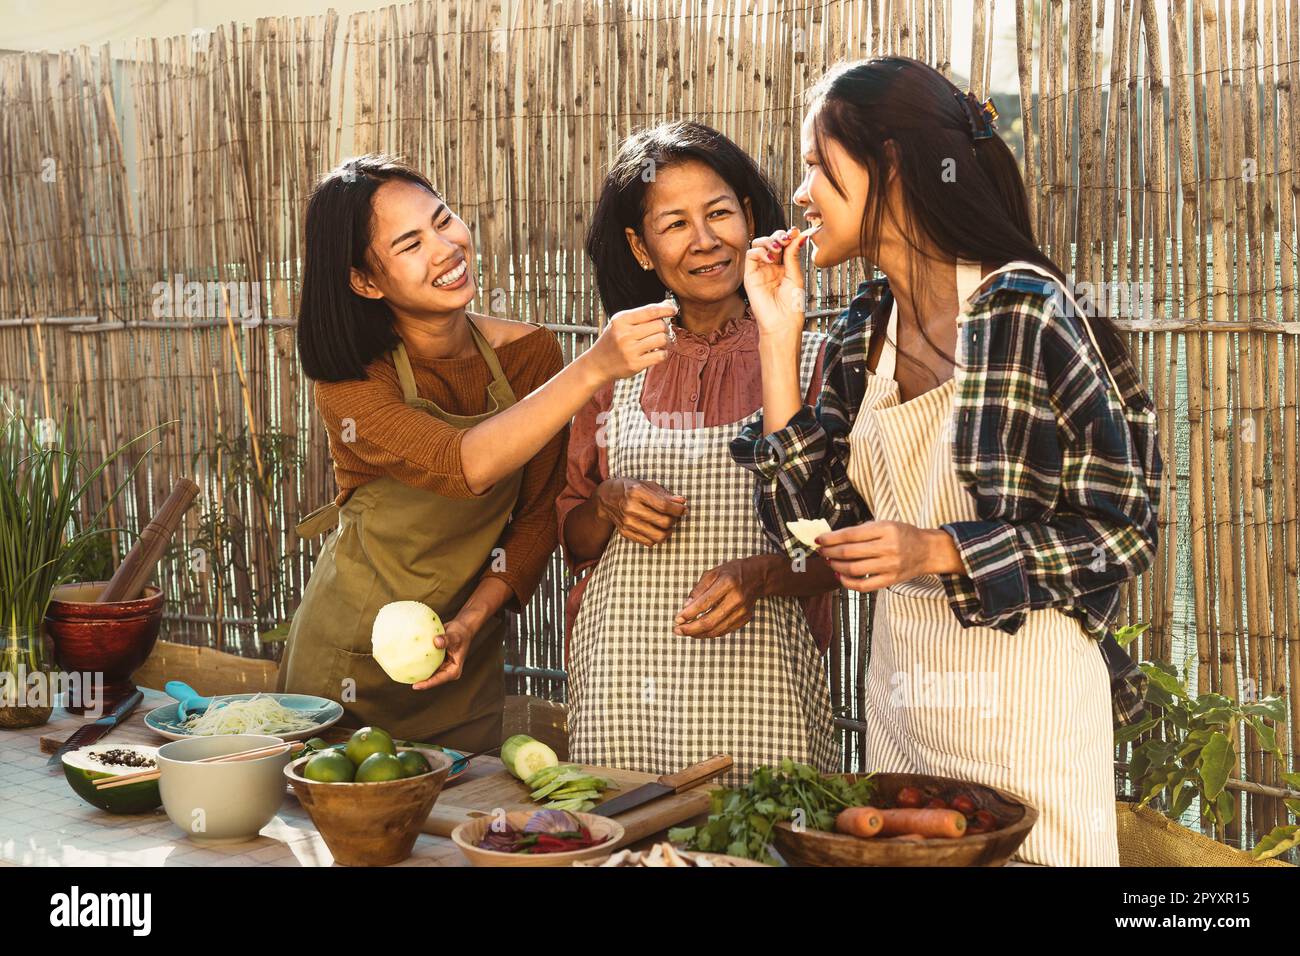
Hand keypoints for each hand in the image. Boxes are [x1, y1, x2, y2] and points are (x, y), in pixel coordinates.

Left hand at [412, 616, 475, 689]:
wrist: (460, 628)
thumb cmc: (460, 633)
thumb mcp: (455, 637)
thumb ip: (446, 640)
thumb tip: (436, 642)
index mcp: (453, 670)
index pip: (439, 679)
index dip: (427, 684)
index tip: (415, 686)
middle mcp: (447, 671)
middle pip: (432, 679)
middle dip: (420, 681)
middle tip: (406, 680)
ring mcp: (441, 666)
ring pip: (428, 673)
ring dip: (418, 673)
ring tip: (403, 674)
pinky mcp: (436, 661)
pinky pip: (426, 664)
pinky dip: (418, 663)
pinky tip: (407, 662)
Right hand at [584, 302, 675, 383]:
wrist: (597, 364)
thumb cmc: (612, 340)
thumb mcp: (621, 323)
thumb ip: (642, 314)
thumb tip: (668, 304)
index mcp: (621, 320)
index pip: (650, 311)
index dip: (665, 309)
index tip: (673, 309)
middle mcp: (625, 334)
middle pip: (659, 325)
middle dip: (665, 327)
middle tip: (662, 331)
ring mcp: (630, 350)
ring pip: (661, 339)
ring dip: (666, 340)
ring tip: (661, 342)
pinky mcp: (635, 364)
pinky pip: (660, 356)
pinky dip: (663, 353)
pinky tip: (658, 353)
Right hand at [595, 478, 686, 546]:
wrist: (607, 497)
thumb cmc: (630, 488)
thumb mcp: (647, 485)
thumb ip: (665, 494)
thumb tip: (682, 502)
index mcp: (637, 492)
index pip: (664, 506)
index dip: (678, 509)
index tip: (683, 509)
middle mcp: (630, 508)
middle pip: (663, 522)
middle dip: (675, 520)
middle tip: (676, 516)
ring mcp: (627, 522)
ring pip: (658, 536)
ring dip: (669, 531)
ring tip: (669, 525)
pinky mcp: (625, 532)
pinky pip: (649, 542)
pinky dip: (657, 537)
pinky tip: (657, 529)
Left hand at [673, 557, 767, 637]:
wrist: (758, 576)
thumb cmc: (732, 572)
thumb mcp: (713, 573)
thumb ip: (698, 590)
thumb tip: (685, 608)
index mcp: (727, 583)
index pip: (704, 603)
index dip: (689, 614)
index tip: (677, 619)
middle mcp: (736, 599)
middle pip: (710, 621)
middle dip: (691, 628)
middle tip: (677, 630)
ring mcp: (742, 611)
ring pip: (716, 629)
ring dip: (698, 633)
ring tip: (685, 632)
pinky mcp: (744, 619)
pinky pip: (724, 631)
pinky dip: (710, 633)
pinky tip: (699, 631)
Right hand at [744, 226, 811, 339]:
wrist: (782, 322)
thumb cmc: (791, 305)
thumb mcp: (795, 275)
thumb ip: (793, 254)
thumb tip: (798, 234)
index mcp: (783, 266)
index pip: (783, 244)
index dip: (787, 235)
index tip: (795, 232)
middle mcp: (770, 266)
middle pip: (770, 241)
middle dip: (778, 235)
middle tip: (786, 238)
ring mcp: (760, 270)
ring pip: (758, 244)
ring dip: (768, 240)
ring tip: (778, 247)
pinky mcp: (750, 275)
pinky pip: (750, 255)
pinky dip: (760, 252)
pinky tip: (770, 260)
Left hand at [816, 521, 963, 592]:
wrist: (927, 551)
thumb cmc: (904, 534)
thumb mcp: (886, 524)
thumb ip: (863, 530)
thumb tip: (834, 537)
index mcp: (885, 529)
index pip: (850, 534)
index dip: (831, 538)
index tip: (819, 539)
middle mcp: (888, 548)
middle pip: (849, 553)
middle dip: (830, 552)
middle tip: (821, 551)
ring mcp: (889, 566)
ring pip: (853, 569)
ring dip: (836, 566)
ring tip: (829, 561)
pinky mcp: (890, 580)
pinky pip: (864, 585)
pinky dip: (848, 582)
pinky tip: (840, 575)